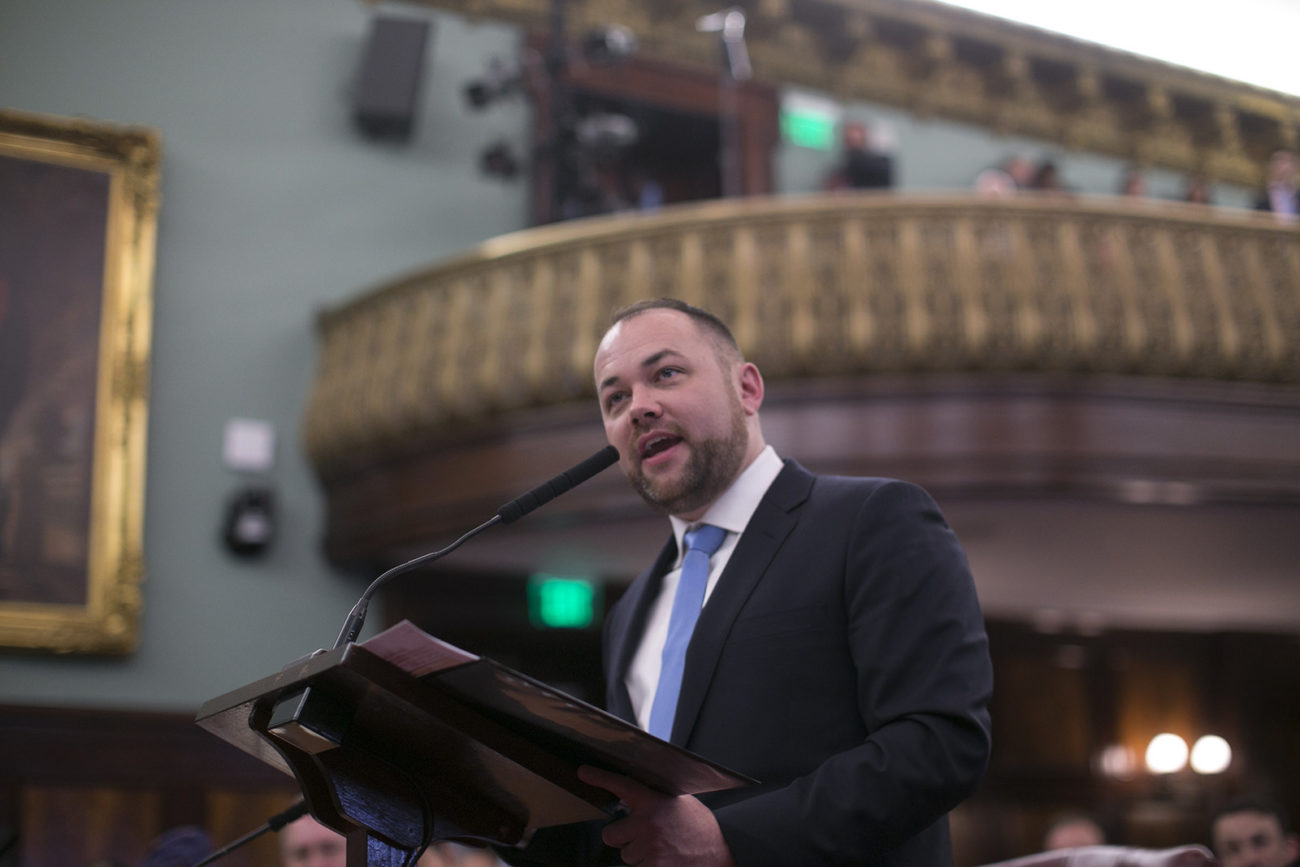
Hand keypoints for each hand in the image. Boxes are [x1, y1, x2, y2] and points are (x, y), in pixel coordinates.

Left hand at [578, 765, 735, 866]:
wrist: (720, 855)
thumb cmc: (700, 829)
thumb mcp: (679, 803)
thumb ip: (654, 799)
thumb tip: (632, 797)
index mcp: (654, 802)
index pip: (621, 785)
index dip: (600, 778)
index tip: (584, 772)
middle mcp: (648, 824)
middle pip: (611, 835)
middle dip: (623, 837)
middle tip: (644, 835)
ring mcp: (649, 849)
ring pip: (625, 855)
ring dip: (638, 854)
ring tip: (662, 849)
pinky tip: (665, 860)